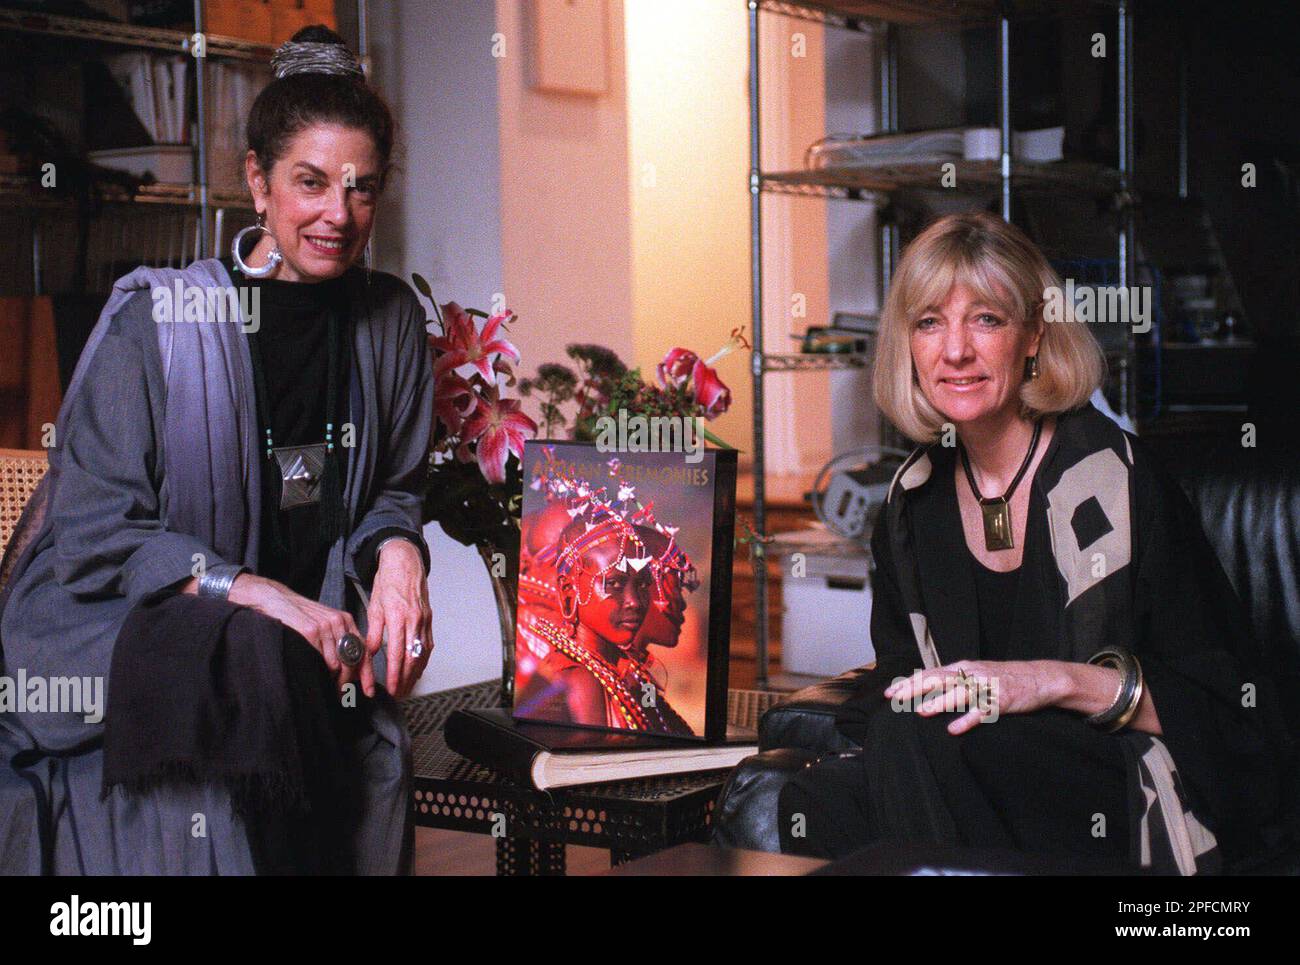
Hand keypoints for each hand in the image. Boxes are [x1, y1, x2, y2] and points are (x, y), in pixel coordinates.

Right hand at [229, 573, 364, 692]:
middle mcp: (339, 623)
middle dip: (349, 682)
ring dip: (335, 681)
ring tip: (330, 689)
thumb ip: (339, 640)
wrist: (277, 600)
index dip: (367, 673)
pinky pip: (322, 659)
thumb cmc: (300, 615)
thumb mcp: (325, 623)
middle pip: (353, 660)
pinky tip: (318, 675)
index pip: (364, 650)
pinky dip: (322, 671)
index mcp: (345, 621)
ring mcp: (325, 627)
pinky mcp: (311, 631)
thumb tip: (350, 669)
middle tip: (343, 695)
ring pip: (338, 664)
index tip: (369, 691)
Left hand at [365, 539, 432, 699]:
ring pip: (422, 654)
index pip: (396, 653)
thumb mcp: (374, 606)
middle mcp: (414, 620)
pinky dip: (423, 660)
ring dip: (416, 673)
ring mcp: (424, 620)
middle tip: (399, 693)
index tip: (391, 687)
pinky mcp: (429, 619)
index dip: (394, 674)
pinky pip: (427, 644)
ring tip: (408, 686)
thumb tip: (367, 652)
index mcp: (397, 617)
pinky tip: (418, 668)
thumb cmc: (389, 581)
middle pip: (412, 658)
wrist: (406, 562)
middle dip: (405, 679)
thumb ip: (372, 632)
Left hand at [882, 659, 1068, 734]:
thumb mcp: (976, 673)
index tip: (890, 691)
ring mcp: (987, 688)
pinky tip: (954, 729)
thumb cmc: (1003, 678)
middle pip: (939, 680)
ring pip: (960, 694)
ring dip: (940, 702)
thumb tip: (926, 687)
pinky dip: (968, 720)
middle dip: (915, 689)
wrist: (1039, 678)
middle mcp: (972, 674)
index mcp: (964, 668)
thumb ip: (954, 679)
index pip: (931, 673)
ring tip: (922, 712)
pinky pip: (982, 712)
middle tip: (896, 698)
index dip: (910, 682)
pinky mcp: (1002, 702)